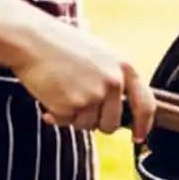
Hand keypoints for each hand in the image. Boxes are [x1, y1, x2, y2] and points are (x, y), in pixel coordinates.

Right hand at [11, 21, 155, 141]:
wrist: (33, 41)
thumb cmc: (64, 46)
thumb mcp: (101, 56)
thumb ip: (115, 79)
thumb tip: (121, 112)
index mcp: (125, 67)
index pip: (145, 104)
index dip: (143, 125)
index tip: (138, 138)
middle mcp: (113, 82)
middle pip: (112, 124)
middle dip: (96, 123)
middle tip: (80, 106)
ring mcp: (93, 94)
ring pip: (87, 125)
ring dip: (74, 117)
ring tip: (63, 91)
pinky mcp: (72, 105)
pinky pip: (67, 122)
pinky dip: (57, 115)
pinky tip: (49, 95)